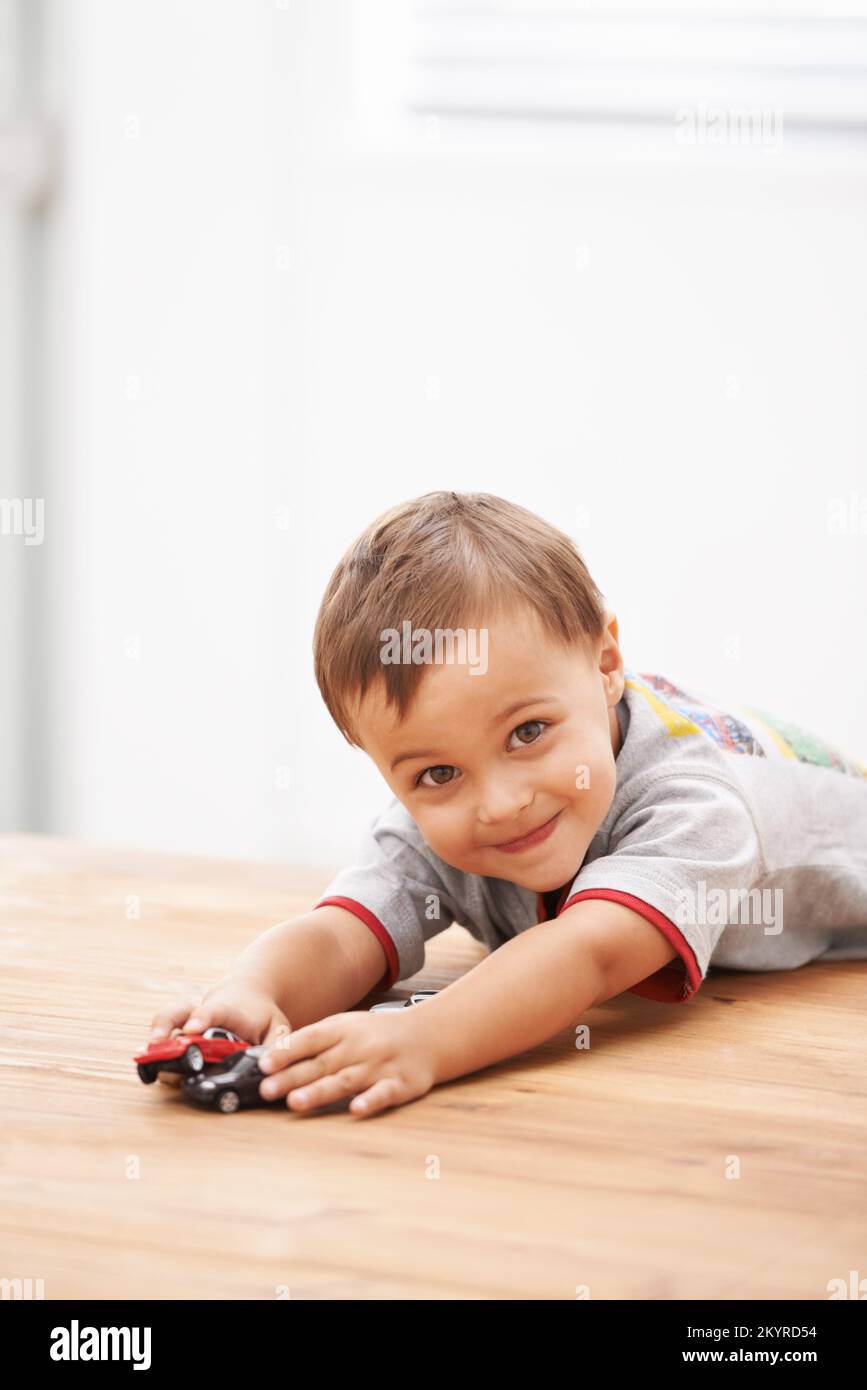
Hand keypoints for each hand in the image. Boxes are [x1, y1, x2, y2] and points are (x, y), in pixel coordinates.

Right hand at [148, 974, 292, 1050]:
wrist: (248, 995)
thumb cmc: (262, 1017)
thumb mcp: (277, 1029)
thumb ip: (276, 1048)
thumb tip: (270, 1072)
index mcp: (232, 1012)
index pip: (218, 1011)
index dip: (204, 1018)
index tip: (192, 1028)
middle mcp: (206, 1013)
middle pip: (182, 1011)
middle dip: (168, 1025)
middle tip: (158, 1040)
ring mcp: (189, 1020)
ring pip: (169, 1018)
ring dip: (158, 1033)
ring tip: (146, 1052)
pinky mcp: (180, 1030)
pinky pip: (163, 1034)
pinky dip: (154, 1048)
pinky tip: (145, 1063)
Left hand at [256, 1008, 436, 1117]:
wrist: (427, 1035)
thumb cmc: (375, 1034)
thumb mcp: (346, 1027)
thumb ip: (314, 1042)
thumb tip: (273, 1059)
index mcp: (343, 1030)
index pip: (309, 1039)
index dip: (286, 1052)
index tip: (262, 1064)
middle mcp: (359, 1047)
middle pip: (321, 1064)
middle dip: (292, 1077)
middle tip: (266, 1090)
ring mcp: (380, 1066)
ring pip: (346, 1080)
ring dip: (320, 1091)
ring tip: (295, 1102)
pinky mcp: (401, 1084)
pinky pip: (384, 1094)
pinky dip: (370, 1101)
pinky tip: (356, 1110)